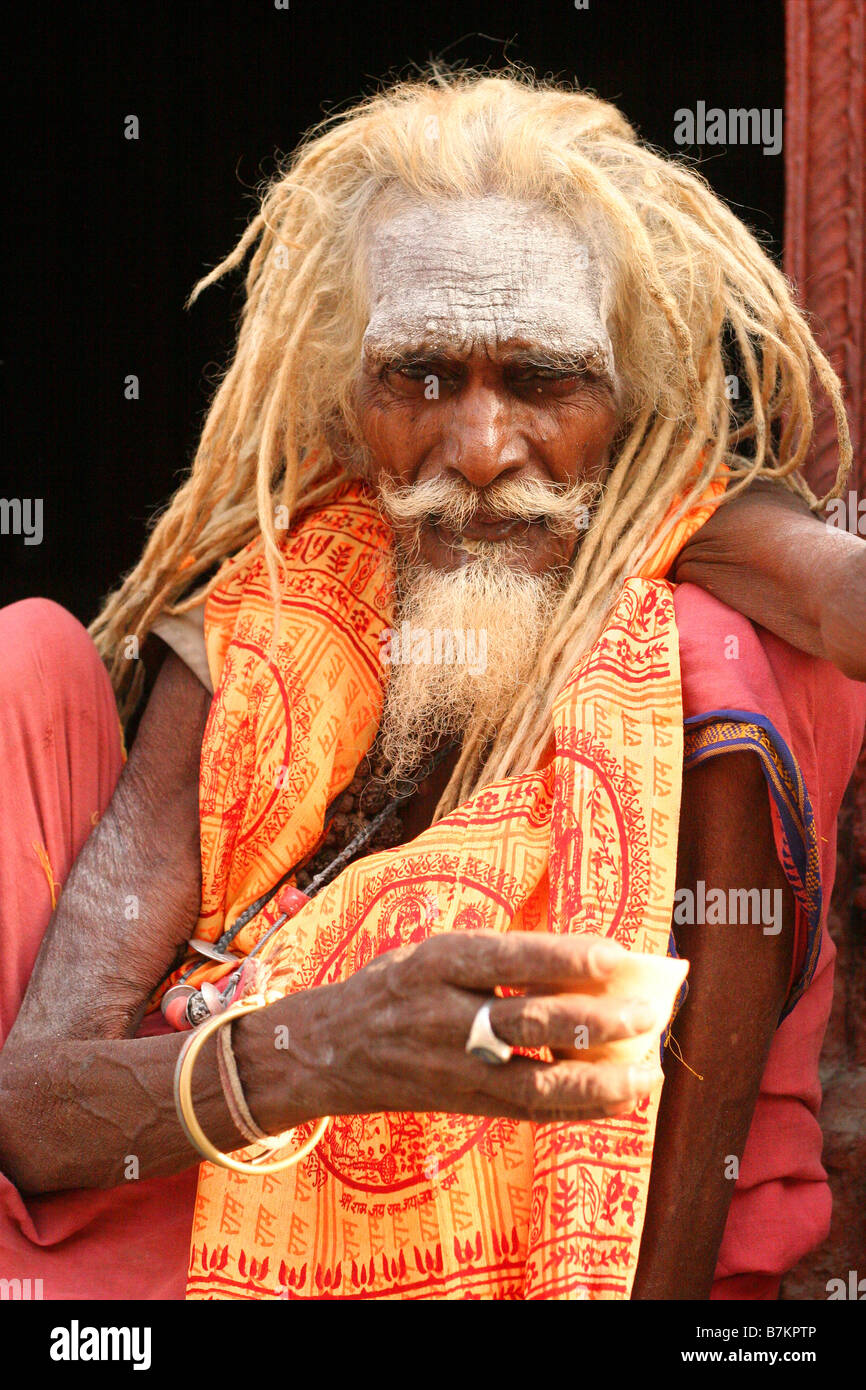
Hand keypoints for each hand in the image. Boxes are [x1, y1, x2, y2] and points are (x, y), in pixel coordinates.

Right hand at [254, 930, 664, 1127]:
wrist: (329, 1049)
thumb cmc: (397, 987)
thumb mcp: (434, 953)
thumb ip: (499, 960)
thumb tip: (588, 967)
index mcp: (438, 963)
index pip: (509, 958)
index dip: (565, 958)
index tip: (616, 955)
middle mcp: (445, 1015)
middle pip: (529, 1019)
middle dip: (596, 1019)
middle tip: (647, 1012)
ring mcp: (455, 1067)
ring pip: (536, 1079)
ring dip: (598, 1079)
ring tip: (647, 1073)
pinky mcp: (464, 1103)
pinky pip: (530, 1109)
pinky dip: (578, 1107)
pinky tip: (618, 1099)